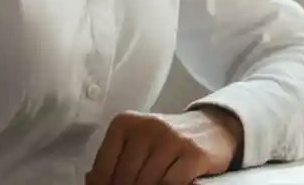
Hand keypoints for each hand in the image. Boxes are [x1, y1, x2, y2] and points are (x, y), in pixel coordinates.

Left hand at [86, 107, 242, 184]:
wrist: (213, 128)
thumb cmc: (167, 141)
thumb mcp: (137, 142)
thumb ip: (114, 160)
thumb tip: (90, 182)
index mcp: (125, 123)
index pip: (102, 169)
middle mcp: (147, 127)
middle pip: (124, 179)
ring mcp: (172, 139)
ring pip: (146, 183)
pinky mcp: (193, 154)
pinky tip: (169, 184)